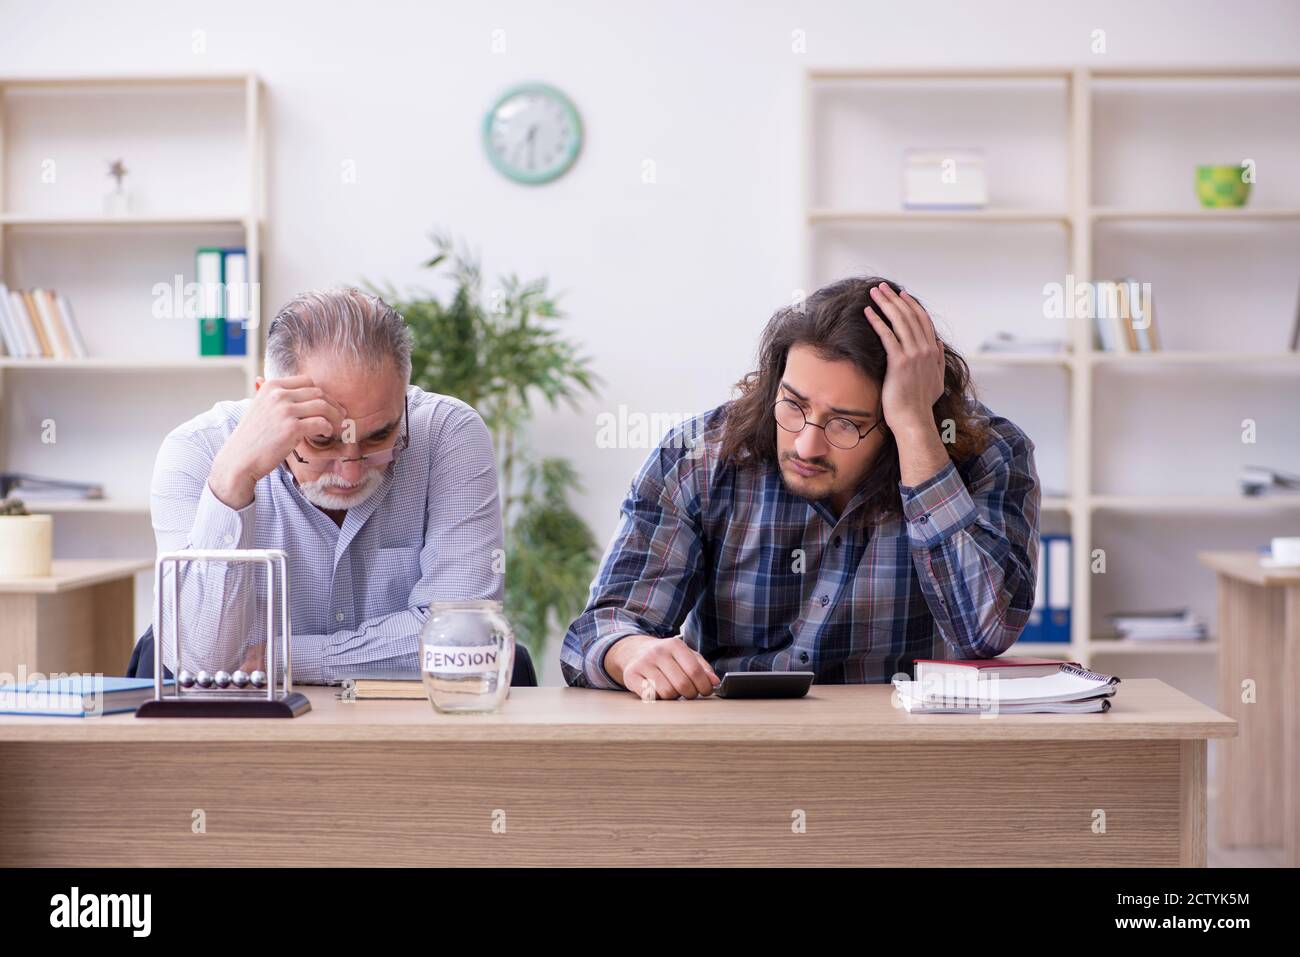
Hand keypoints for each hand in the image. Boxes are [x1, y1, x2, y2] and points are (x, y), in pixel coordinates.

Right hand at [208, 375, 347, 508]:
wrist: (240, 458)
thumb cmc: (254, 436)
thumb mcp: (262, 407)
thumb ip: (278, 397)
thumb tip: (305, 390)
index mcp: (271, 386)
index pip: (307, 382)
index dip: (322, 394)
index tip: (330, 405)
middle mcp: (278, 394)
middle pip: (318, 393)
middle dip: (332, 405)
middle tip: (341, 416)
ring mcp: (285, 410)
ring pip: (323, 407)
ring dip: (335, 417)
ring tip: (337, 427)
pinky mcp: (292, 428)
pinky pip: (321, 423)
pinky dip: (328, 428)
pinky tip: (326, 434)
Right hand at [604, 635, 719, 699]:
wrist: (634, 651)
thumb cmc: (665, 656)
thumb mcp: (686, 655)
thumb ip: (702, 667)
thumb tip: (714, 682)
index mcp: (674, 645)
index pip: (695, 671)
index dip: (704, 686)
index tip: (706, 691)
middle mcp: (657, 652)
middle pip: (682, 684)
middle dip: (690, 694)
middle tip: (689, 693)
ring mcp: (643, 663)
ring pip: (667, 692)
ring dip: (674, 697)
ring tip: (673, 690)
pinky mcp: (631, 675)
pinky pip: (651, 696)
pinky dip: (658, 698)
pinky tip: (659, 691)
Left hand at [862, 283, 945, 431]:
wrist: (914, 420)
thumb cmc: (921, 404)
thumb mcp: (936, 380)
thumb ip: (937, 360)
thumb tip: (936, 344)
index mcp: (931, 352)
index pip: (922, 321)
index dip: (912, 305)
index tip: (902, 295)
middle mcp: (924, 350)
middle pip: (909, 316)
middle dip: (895, 299)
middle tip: (883, 287)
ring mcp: (913, 355)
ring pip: (899, 321)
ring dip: (886, 304)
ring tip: (874, 293)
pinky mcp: (899, 362)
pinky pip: (887, 336)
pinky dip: (878, 322)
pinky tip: (869, 312)